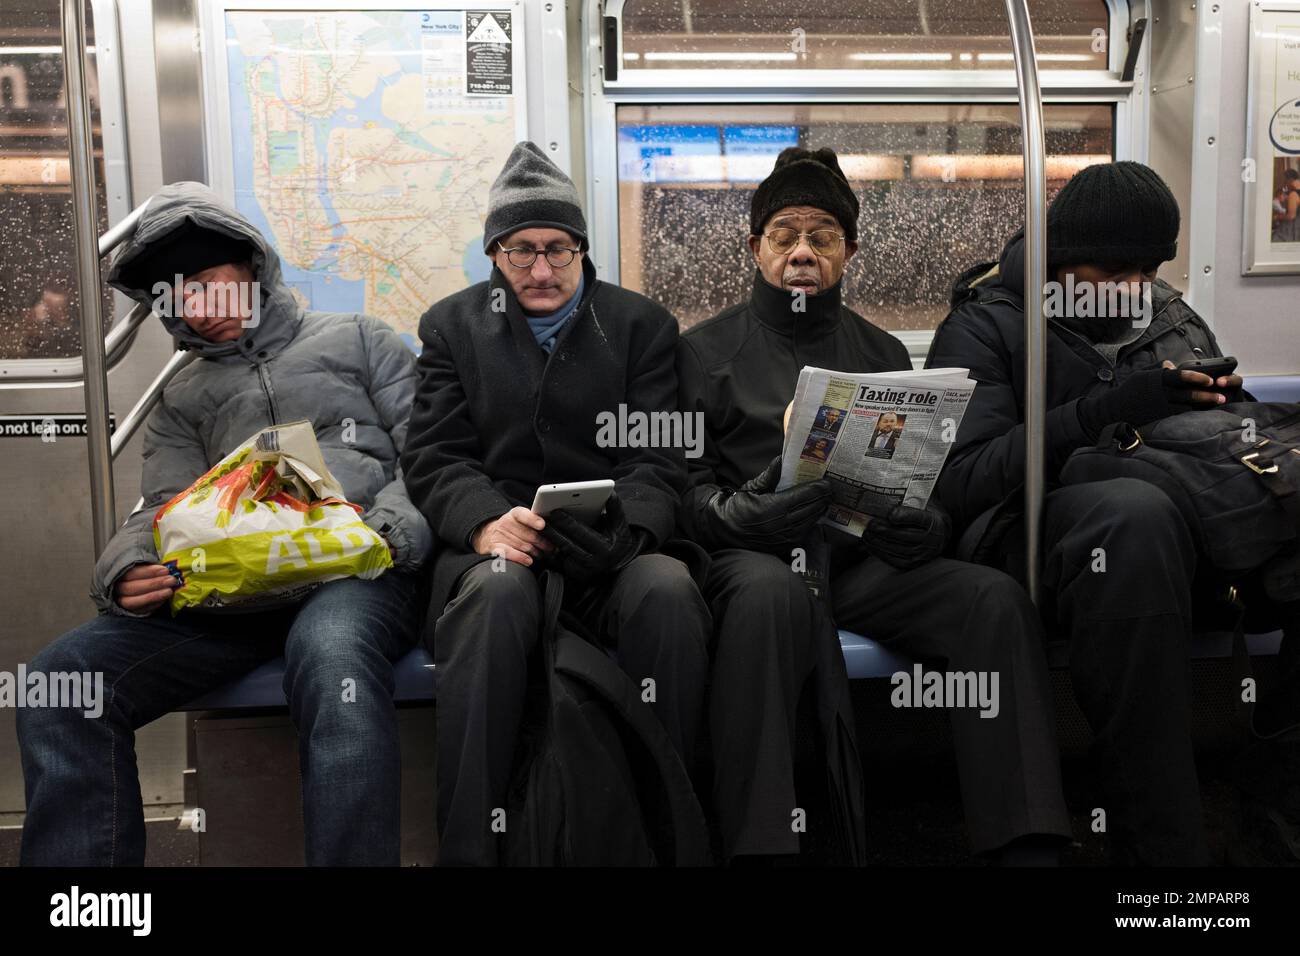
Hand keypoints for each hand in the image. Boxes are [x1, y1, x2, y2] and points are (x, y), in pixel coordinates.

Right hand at [114, 563, 180, 613]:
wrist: (137, 583)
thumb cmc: (143, 572)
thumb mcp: (143, 565)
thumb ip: (149, 565)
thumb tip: (164, 568)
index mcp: (117, 574)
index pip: (129, 573)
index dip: (148, 572)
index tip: (165, 570)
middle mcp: (115, 589)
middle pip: (130, 588)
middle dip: (153, 584)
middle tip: (172, 580)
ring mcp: (120, 602)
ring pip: (132, 602)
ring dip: (154, 596)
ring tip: (169, 591)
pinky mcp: (128, 611)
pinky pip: (138, 611)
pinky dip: (152, 605)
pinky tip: (164, 599)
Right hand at [471, 507, 553, 566]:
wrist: (488, 535)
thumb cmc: (512, 529)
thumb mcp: (521, 521)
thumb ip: (534, 522)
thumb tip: (553, 531)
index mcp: (514, 514)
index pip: (523, 514)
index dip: (533, 520)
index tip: (542, 525)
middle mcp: (506, 523)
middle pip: (529, 535)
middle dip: (543, 543)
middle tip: (552, 549)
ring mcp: (499, 535)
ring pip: (523, 546)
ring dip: (536, 552)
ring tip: (542, 555)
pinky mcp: (494, 548)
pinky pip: (510, 553)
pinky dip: (521, 558)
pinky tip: (529, 561)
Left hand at [542, 494, 641, 582]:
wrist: (621, 563)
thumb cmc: (619, 540)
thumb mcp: (620, 524)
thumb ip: (615, 508)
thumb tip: (610, 493)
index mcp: (604, 549)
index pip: (581, 533)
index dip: (567, 522)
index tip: (554, 511)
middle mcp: (593, 563)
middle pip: (567, 544)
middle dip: (552, 530)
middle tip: (539, 517)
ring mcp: (583, 571)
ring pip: (561, 554)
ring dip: (548, 541)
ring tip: (538, 527)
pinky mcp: (575, 575)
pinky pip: (559, 563)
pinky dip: (550, 551)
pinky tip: (542, 540)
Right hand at [703, 456, 832, 550]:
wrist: (726, 531)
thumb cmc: (737, 507)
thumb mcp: (751, 488)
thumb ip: (769, 476)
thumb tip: (781, 460)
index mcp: (773, 507)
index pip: (804, 496)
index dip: (818, 488)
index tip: (826, 481)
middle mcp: (782, 524)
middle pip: (811, 508)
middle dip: (823, 497)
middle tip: (830, 488)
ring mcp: (785, 536)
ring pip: (811, 520)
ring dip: (819, 509)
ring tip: (824, 499)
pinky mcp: (785, 545)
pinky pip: (805, 531)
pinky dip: (812, 521)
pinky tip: (814, 513)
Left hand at [861, 502, 950, 570]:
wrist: (940, 533)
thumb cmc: (927, 513)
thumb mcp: (926, 500)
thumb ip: (913, 493)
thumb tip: (891, 481)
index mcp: (935, 521)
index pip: (919, 518)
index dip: (904, 516)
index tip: (890, 514)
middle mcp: (932, 540)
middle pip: (904, 535)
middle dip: (884, 530)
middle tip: (870, 524)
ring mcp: (923, 554)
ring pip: (898, 549)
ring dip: (879, 542)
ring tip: (866, 534)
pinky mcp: (914, 563)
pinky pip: (895, 560)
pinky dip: (880, 552)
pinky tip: (870, 545)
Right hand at [1077, 362, 1236, 439]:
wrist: (1113, 411)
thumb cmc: (1128, 391)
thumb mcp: (1141, 375)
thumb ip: (1158, 369)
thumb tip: (1173, 365)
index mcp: (1157, 379)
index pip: (1181, 376)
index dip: (1198, 377)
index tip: (1210, 380)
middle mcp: (1160, 393)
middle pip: (1189, 394)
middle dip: (1208, 395)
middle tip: (1221, 396)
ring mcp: (1159, 408)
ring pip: (1187, 407)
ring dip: (1203, 407)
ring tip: (1216, 405)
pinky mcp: (1159, 419)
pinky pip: (1180, 417)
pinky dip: (1193, 415)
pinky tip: (1202, 415)